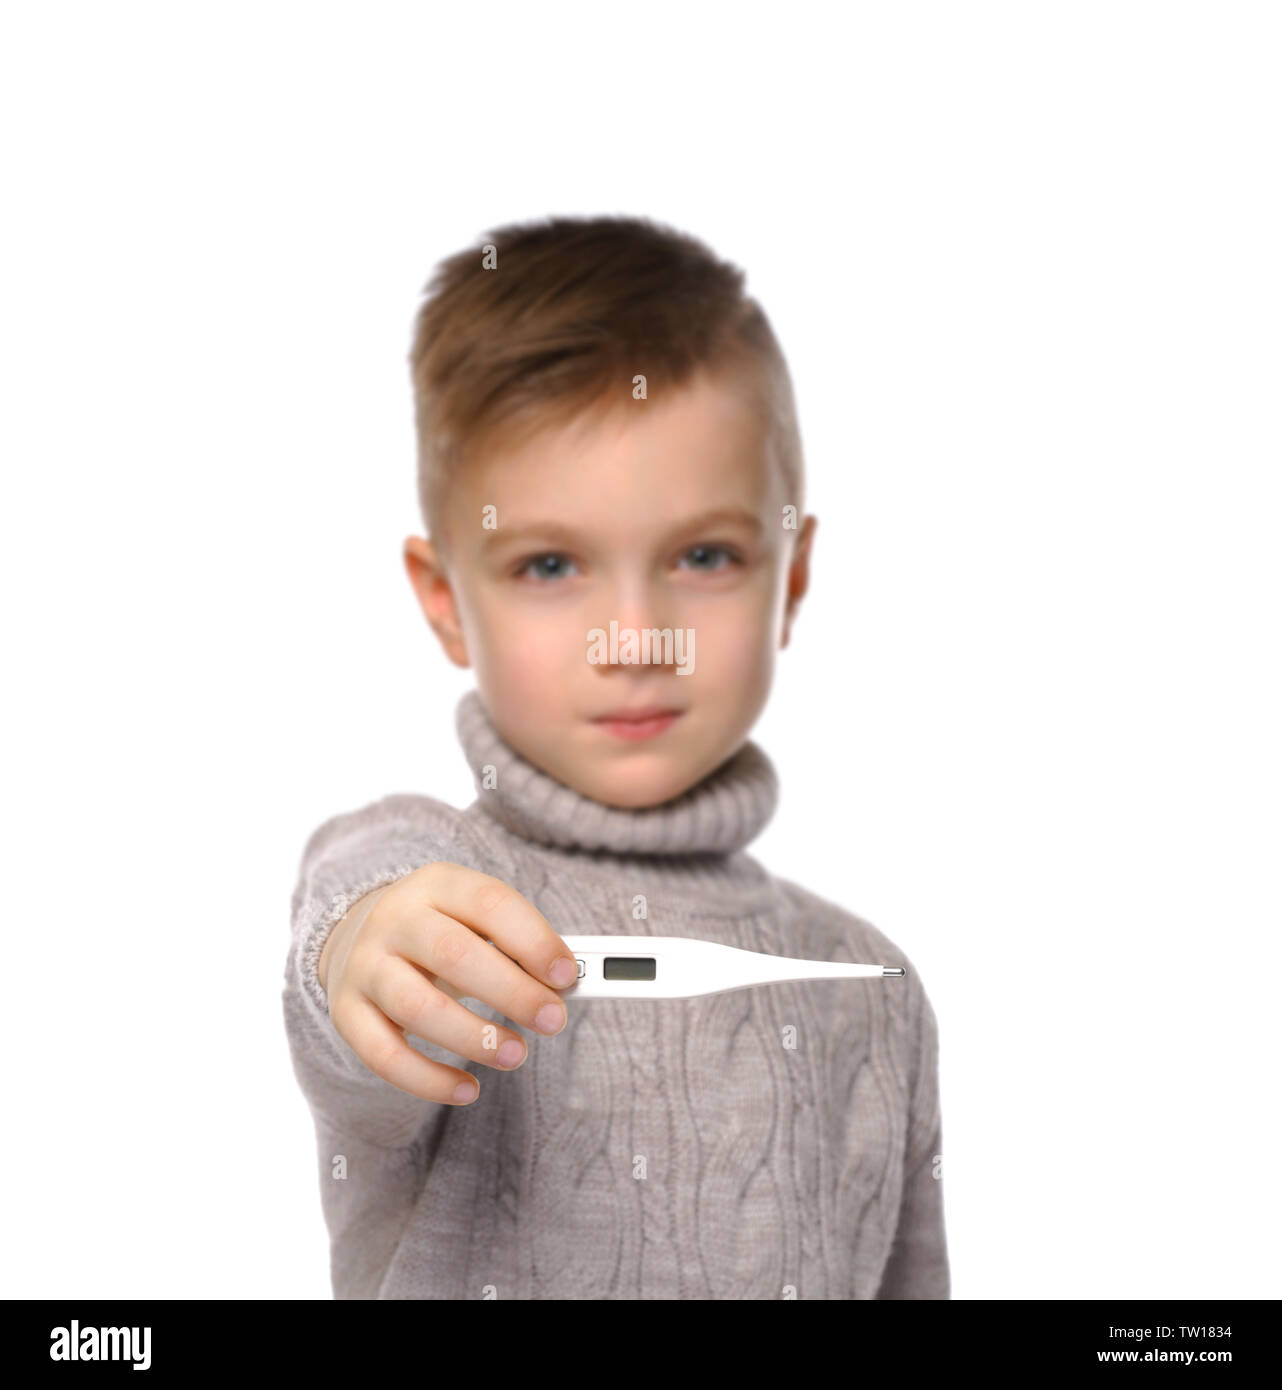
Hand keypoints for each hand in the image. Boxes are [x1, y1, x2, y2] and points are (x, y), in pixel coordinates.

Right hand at [317, 862, 575, 1104]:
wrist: (360, 932)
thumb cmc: (443, 930)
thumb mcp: (476, 919)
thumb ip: (516, 945)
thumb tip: (562, 985)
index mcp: (437, 884)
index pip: (489, 903)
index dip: (533, 940)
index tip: (567, 976)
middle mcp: (395, 919)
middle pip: (453, 954)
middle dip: (512, 992)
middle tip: (553, 1020)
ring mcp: (365, 965)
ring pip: (417, 1007)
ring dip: (474, 1037)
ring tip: (516, 1054)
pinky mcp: (346, 1012)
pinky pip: (384, 1055)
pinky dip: (429, 1080)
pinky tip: (468, 1089)